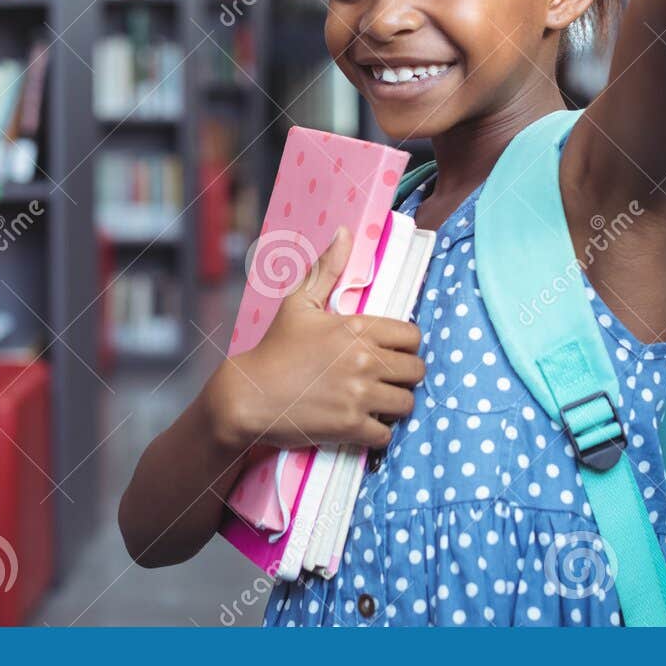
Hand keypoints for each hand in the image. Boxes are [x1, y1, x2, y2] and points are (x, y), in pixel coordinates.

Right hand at [204, 228, 425, 453]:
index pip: (412, 336)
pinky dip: (378, 431)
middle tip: (386, 378)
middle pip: (417, 370)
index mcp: (357, 328)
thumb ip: (327, 268)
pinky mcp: (351, 426)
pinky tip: (363, 422)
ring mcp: (359, 395)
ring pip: (406, 402)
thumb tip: (344, 232)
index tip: (390, 352)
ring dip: (394, 404)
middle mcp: (364, 360)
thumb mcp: (299, 303)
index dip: (405, 345)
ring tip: (376, 401)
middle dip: (404, 375)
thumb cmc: (274, 349)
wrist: (249, 396)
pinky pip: (386, 433)